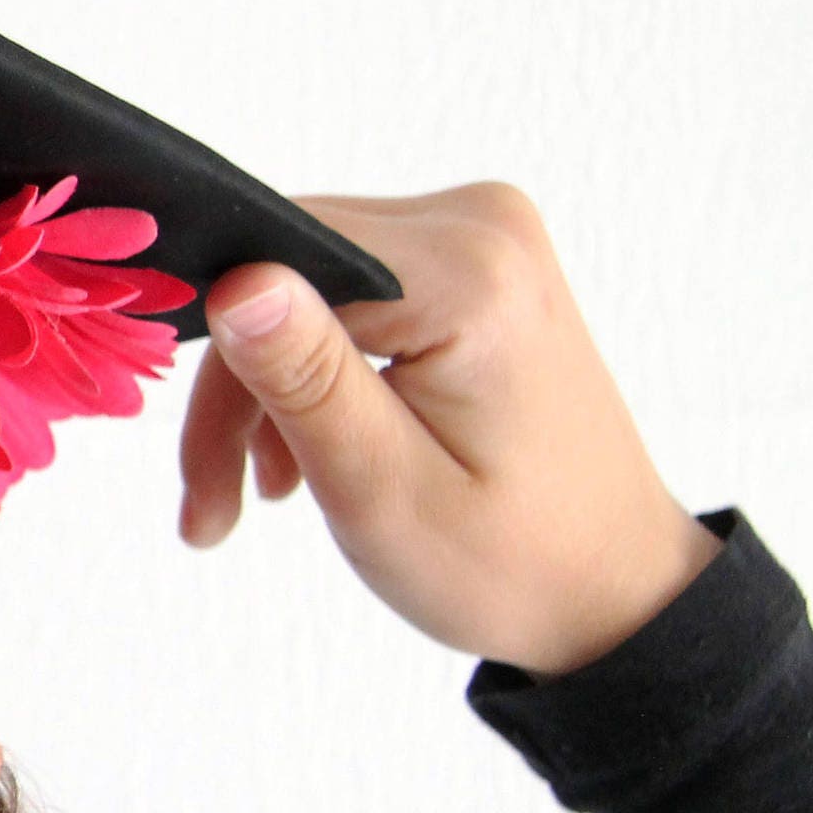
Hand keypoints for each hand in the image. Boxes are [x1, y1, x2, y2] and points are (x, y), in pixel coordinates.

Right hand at [177, 182, 720, 676]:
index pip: (276, 262)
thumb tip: (233, 280)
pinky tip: (304, 455)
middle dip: (235, 393)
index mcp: (468, 273)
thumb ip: (307, 376)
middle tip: (210, 509)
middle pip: (286, 272)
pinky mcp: (473, 264)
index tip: (198, 474)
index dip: (220, 361)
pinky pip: (347, 297)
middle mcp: (481, 223)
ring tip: (251, 499)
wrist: (614, 589)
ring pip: (305, 288)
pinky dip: (312, 375)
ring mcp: (482, 238)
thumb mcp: (384, 488)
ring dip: (265, 394)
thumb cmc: (510, 562)